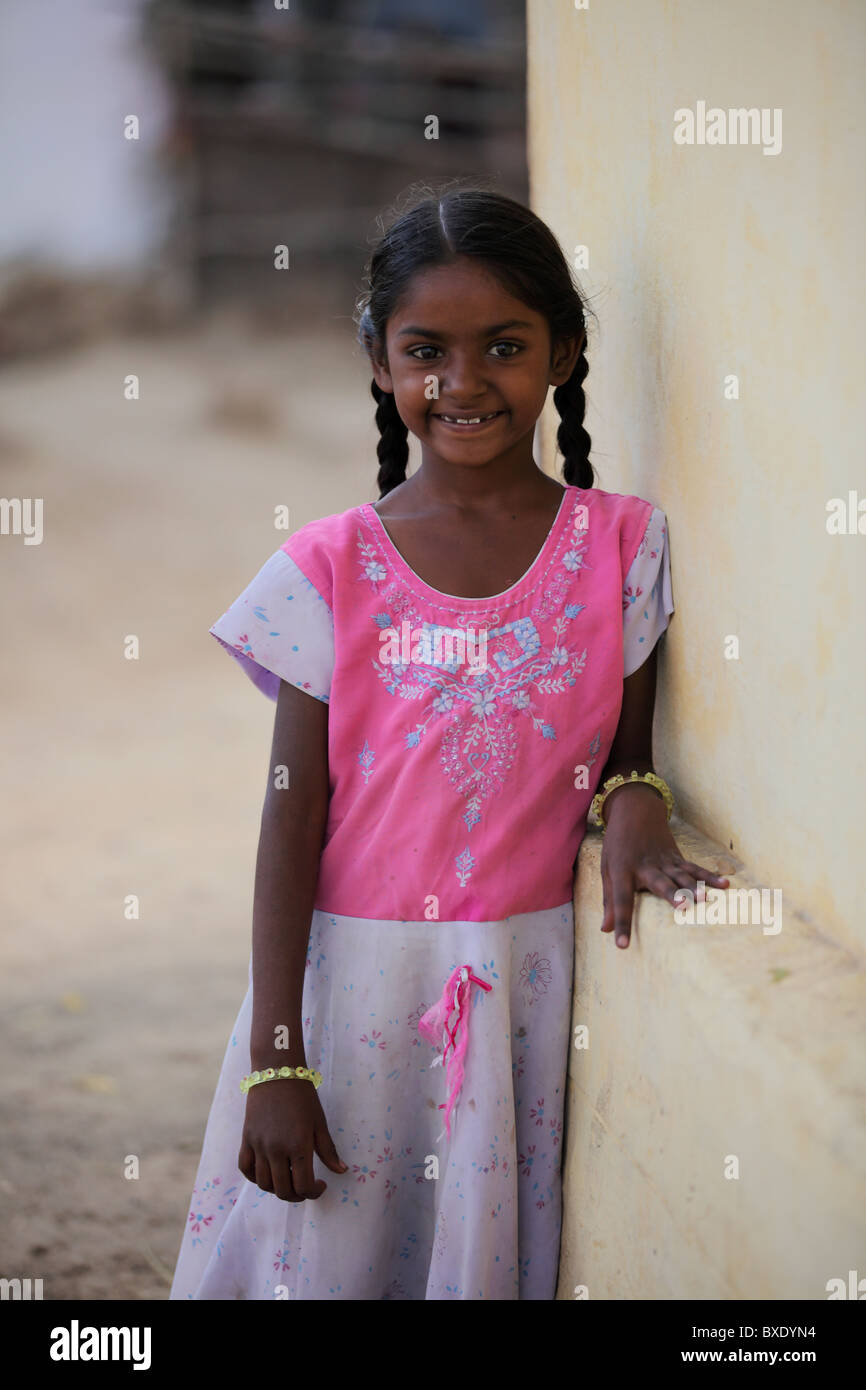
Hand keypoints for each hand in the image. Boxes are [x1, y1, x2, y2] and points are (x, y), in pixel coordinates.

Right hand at [238, 1079, 347, 1201]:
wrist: (277, 1073)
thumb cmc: (303, 1096)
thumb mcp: (319, 1123)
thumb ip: (328, 1150)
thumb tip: (341, 1171)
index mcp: (298, 1146)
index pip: (304, 1186)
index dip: (315, 1192)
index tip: (321, 1185)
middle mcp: (276, 1150)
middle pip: (283, 1191)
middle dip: (297, 1195)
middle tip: (305, 1187)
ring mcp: (259, 1146)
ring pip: (264, 1184)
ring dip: (278, 1189)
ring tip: (288, 1179)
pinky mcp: (247, 1139)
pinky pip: (246, 1169)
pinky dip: (255, 1178)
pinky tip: (267, 1173)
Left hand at [599, 783, 729, 948]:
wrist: (635, 812)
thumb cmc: (617, 847)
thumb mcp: (607, 870)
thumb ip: (609, 901)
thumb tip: (605, 930)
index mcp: (622, 871)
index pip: (620, 901)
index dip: (621, 923)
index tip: (622, 944)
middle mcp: (645, 867)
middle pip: (658, 883)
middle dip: (670, 894)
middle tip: (682, 907)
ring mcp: (663, 861)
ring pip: (681, 875)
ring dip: (694, 887)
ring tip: (706, 900)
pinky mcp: (677, 857)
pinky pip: (694, 868)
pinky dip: (709, 877)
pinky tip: (724, 885)